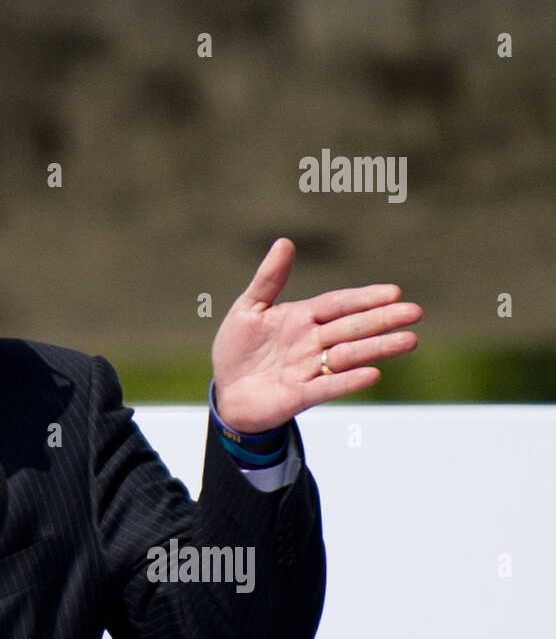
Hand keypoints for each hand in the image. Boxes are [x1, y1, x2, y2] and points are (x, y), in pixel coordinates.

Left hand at [211, 238, 422, 432]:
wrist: (224, 391)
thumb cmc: (238, 348)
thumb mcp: (248, 309)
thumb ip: (269, 279)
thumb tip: (285, 242)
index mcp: (302, 319)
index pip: (338, 305)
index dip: (363, 298)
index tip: (394, 291)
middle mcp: (311, 343)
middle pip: (351, 328)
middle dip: (382, 320)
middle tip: (414, 312)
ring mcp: (308, 369)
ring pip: (348, 356)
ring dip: (377, 348)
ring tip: (409, 340)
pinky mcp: (300, 396)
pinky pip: (328, 388)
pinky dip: (348, 381)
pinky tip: (373, 373)